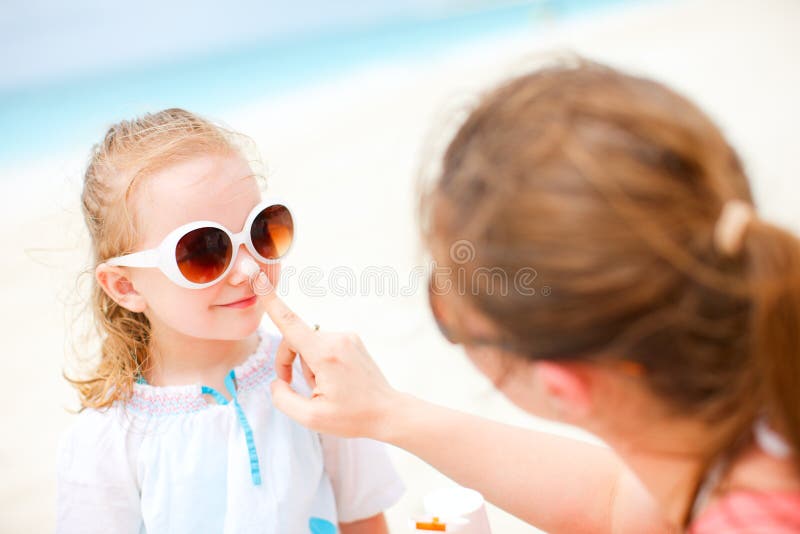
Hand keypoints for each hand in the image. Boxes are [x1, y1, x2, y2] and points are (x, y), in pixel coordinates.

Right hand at [258, 275, 399, 439]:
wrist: (387, 413)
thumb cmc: (352, 417)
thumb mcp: (311, 418)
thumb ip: (284, 399)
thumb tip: (276, 382)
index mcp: (325, 355)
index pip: (291, 324)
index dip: (272, 303)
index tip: (260, 281)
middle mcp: (337, 339)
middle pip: (296, 340)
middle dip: (290, 362)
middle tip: (295, 387)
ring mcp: (347, 337)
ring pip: (310, 344)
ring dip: (307, 365)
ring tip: (324, 388)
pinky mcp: (353, 339)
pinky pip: (323, 345)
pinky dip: (320, 361)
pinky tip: (334, 380)